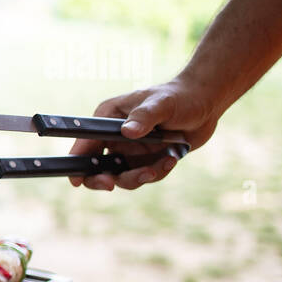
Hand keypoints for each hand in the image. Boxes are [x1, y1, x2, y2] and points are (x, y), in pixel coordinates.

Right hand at [67, 74, 224, 190]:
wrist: (206, 103)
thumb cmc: (179, 96)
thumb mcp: (161, 104)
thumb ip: (144, 117)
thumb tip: (127, 132)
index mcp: (107, 118)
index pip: (84, 143)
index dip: (76, 162)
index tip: (75, 180)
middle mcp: (114, 137)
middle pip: (95, 166)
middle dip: (102, 179)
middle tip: (110, 184)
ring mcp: (129, 151)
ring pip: (122, 177)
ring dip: (138, 177)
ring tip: (158, 167)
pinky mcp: (145, 161)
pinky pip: (144, 177)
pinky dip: (157, 172)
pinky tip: (171, 158)